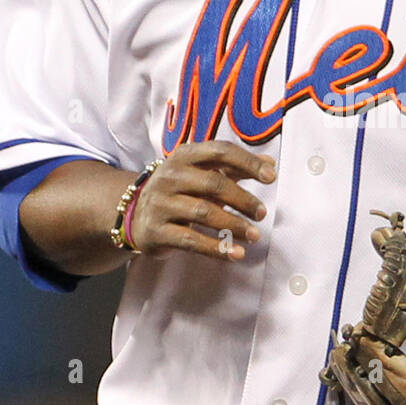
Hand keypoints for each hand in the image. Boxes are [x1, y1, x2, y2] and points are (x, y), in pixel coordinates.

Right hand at [129, 141, 275, 261]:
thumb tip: (270, 165)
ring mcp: (161, 203)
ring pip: (204, 213)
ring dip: (234, 225)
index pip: (220, 151)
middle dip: (243, 199)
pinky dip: (217, 248)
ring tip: (254, 235)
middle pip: (214, 183)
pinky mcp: (156, 231)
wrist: (134, 214)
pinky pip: (191, 241)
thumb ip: (234, 167)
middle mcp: (170, 176)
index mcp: (184, 155)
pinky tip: (236, 254)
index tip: (271, 177)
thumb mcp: (201, 172)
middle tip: (262, 213)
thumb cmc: (179, 190)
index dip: (248, 163)